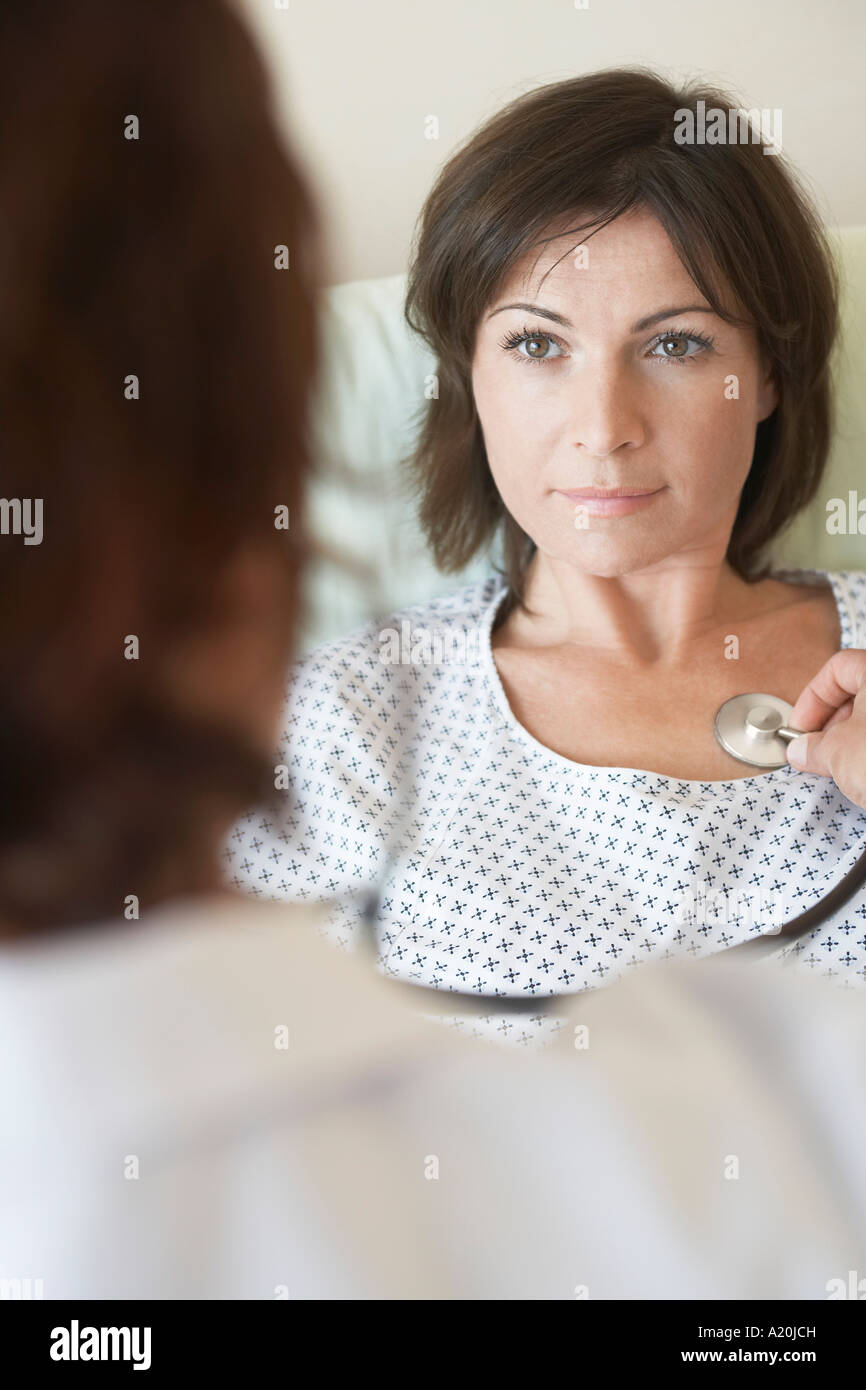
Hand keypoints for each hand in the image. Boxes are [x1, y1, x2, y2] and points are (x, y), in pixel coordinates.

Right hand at [785, 650, 865, 808]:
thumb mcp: (838, 753)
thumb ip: (814, 747)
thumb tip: (803, 750)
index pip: (837, 669)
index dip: (812, 699)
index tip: (801, 728)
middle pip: (862, 692)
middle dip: (834, 722)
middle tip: (818, 751)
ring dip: (857, 739)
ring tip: (844, 768)